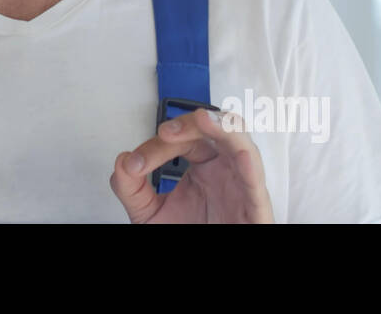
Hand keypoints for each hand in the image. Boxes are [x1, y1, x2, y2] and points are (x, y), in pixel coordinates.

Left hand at [110, 108, 273, 223]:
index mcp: (203, 164)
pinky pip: (257, 185)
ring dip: (224, 128)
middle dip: (189, 124)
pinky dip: (251, 168)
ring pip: (242, 144)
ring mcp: (241, 185)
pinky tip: (241, 156)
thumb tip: (122, 162)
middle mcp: (224, 168)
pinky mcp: (255, 208)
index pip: (181, 140)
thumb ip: (131, 189)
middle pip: (214, 129)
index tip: (134, 163)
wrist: (203, 260)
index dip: (156, 147)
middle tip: (165, 132)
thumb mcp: (150, 214)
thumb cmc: (189, 232)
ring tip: (203, 120)